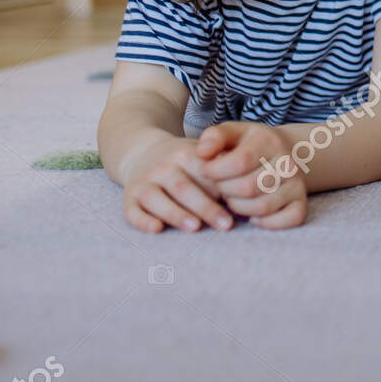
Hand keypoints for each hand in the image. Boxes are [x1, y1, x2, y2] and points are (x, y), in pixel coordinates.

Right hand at [120, 134, 234, 233]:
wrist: (143, 152)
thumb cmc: (185, 161)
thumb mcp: (202, 154)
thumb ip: (224, 165)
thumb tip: (251, 187)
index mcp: (185, 154)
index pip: (205, 172)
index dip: (221, 188)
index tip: (240, 203)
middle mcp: (162, 167)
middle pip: (184, 188)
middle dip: (205, 207)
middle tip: (226, 225)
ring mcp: (144, 182)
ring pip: (158, 199)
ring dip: (176, 214)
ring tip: (195, 227)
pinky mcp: (128, 197)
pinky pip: (132, 211)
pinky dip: (143, 221)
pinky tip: (157, 229)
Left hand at [195, 121, 307, 229]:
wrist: (281, 153)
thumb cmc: (248, 146)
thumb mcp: (231, 133)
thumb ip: (213, 137)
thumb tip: (201, 153)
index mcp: (269, 142)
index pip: (240, 162)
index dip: (216, 171)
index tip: (206, 171)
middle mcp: (287, 163)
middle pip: (248, 188)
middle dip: (225, 191)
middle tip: (220, 186)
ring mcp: (297, 184)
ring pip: (262, 207)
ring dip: (238, 207)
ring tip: (232, 197)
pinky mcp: (301, 203)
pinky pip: (286, 220)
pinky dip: (265, 222)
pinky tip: (252, 214)